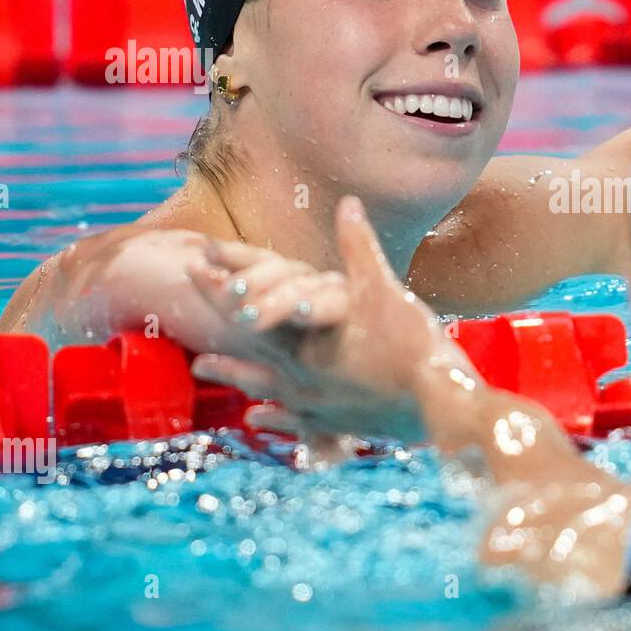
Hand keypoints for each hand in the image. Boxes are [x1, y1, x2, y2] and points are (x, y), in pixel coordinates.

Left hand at [187, 197, 468, 439]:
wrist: (441, 404)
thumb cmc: (412, 345)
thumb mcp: (384, 290)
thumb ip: (359, 250)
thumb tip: (348, 204)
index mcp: (303, 341)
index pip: (248, 307)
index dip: (219, 283)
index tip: (192, 264)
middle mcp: (299, 375)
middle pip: (247, 347)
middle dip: (217, 324)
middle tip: (189, 316)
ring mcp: (316, 405)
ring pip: (263, 386)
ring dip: (233, 373)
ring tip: (200, 367)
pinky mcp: (337, 425)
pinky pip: (294, 423)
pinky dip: (274, 418)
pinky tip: (257, 417)